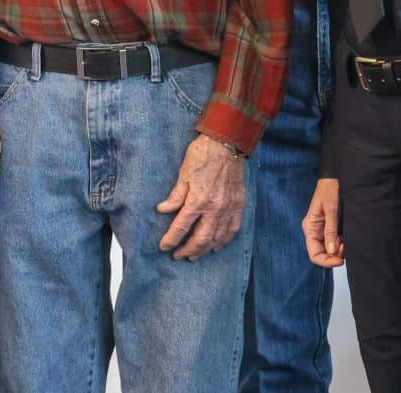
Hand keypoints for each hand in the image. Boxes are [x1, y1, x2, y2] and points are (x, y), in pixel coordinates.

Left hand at [156, 134, 246, 259]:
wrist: (227, 144)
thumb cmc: (203, 155)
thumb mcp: (183, 173)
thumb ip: (175, 195)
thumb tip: (162, 210)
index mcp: (198, 200)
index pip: (181, 227)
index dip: (171, 239)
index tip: (164, 247)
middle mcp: (214, 208)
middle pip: (200, 239)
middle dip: (188, 250)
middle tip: (178, 256)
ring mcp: (228, 208)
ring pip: (217, 238)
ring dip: (204, 249)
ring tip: (194, 256)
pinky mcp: (238, 205)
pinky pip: (232, 229)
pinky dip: (224, 241)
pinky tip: (217, 246)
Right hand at [302, 178, 344, 267]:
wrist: (336, 176)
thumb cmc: (330, 188)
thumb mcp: (331, 209)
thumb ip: (330, 230)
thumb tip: (332, 251)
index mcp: (310, 227)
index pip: (314, 254)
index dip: (326, 261)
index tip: (340, 260)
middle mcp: (315, 231)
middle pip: (322, 254)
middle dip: (334, 256)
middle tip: (345, 247)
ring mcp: (323, 230)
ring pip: (330, 250)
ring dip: (339, 250)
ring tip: (347, 241)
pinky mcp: (331, 227)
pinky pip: (335, 242)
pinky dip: (342, 244)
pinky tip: (347, 237)